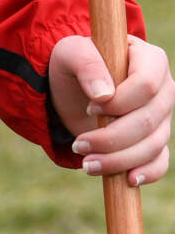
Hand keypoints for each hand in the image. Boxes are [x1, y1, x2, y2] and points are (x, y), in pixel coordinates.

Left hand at [51, 34, 173, 185]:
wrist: (72, 88)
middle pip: (148, 121)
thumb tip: (103, 95)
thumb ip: (86, 64)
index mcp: (149, 59)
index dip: (120, 102)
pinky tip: (127, 179)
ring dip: (120, 159)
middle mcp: (164, 88)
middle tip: (79, 145)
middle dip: (113, 138)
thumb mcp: (70, 53)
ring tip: (87, 163)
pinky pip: (160, 161)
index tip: (90, 107)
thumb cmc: (73, 64)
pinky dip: (146, 172)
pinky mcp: (156, 139)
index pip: (147, 85)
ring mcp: (163, 116)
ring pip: (153, 144)